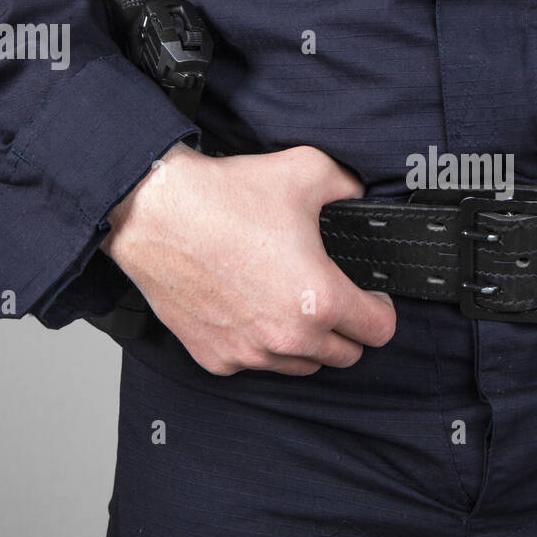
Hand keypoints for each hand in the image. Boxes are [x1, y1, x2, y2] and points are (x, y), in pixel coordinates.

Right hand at [100, 142, 395, 375]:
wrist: (155, 212)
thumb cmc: (224, 196)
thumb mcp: (308, 171)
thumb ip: (348, 187)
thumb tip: (358, 197)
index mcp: (320, 298)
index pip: (379, 331)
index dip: (381, 309)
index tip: (371, 297)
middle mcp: (288, 336)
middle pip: (345, 355)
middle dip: (347, 328)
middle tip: (334, 298)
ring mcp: (250, 352)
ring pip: (302, 366)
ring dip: (307, 342)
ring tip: (294, 305)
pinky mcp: (216, 357)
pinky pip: (256, 364)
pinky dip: (262, 345)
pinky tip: (255, 310)